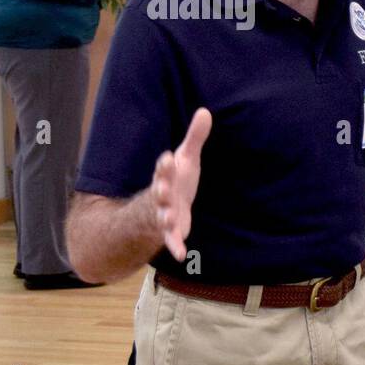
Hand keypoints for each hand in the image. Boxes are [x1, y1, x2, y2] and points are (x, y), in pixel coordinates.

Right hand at [150, 108, 211, 260]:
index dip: (165, 165)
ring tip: (169, 220)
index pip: (164, 168)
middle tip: (162, 188)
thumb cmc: (178, 179)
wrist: (164, 205)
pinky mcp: (171, 230)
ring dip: (165, 218)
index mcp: (167, 175)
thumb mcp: (187, 158)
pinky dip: (175, 246)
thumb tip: (205, 110)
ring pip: (163, 216)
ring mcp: (164, 213)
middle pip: (160, 191)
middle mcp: (163, 194)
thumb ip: (195, 137)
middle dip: (161, 189)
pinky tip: (181, 254)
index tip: (168, 158)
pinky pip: (171, 239)